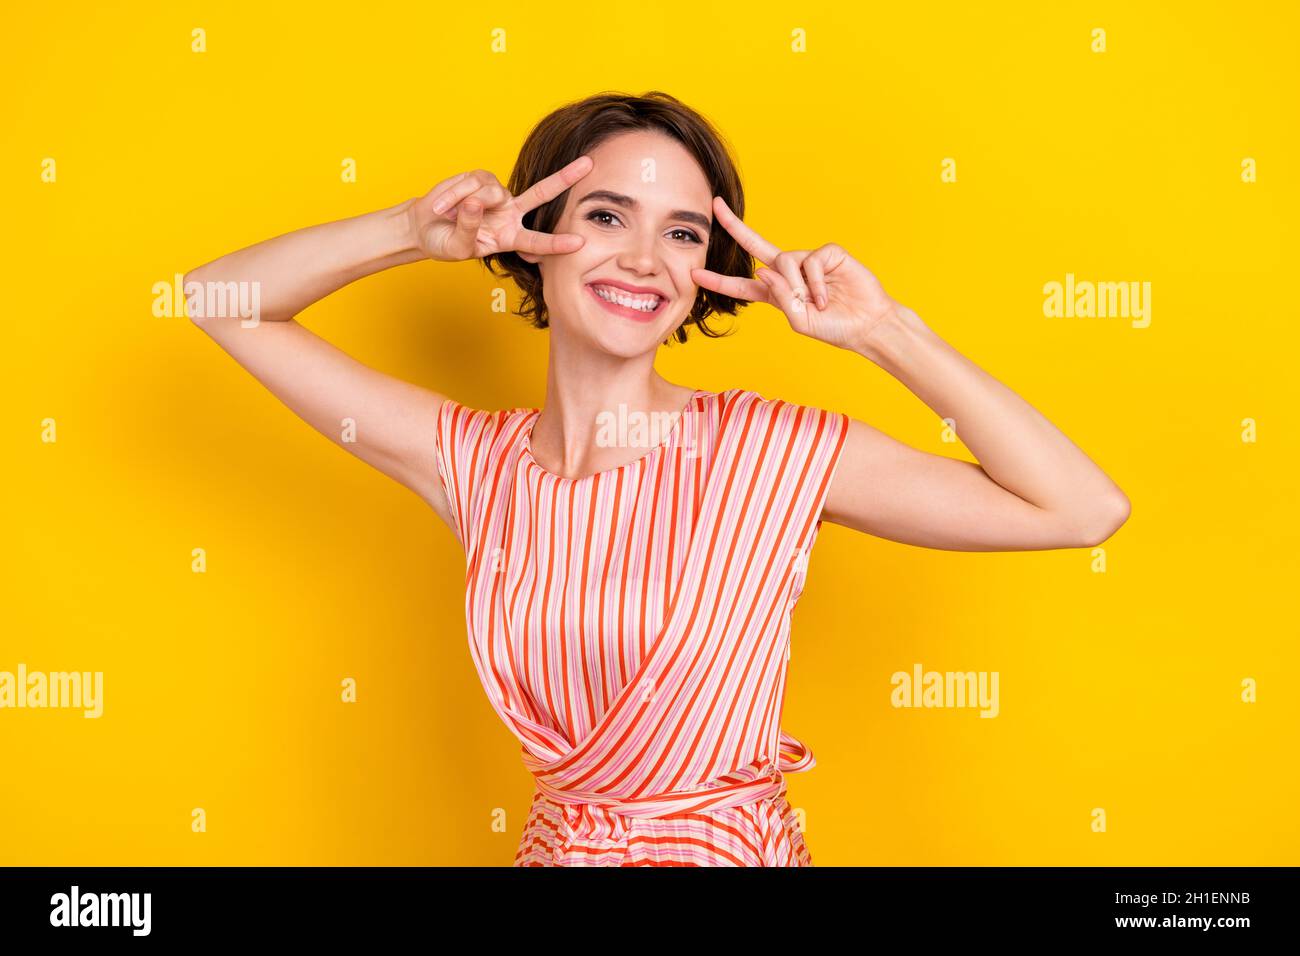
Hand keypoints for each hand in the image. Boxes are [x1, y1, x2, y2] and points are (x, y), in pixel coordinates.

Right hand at [408, 156, 593, 261]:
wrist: (424, 227)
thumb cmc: (445, 243)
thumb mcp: (457, 247)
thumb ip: (469, 229)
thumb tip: (476, 203)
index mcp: (511, 238)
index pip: (538, 242)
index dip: (557, 244)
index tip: (580, 243)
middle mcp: (511, 214)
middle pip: (542, 193)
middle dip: (565, 178)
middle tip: (589, 165)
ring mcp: (497, 195)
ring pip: (490, 193)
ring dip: (464, 205)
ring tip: (445, 214)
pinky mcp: (480, 179)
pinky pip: (471, 183)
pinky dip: (453, 194)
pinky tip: (443, 204)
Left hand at [690, 196, 903, 352]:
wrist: (867, 324)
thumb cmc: (834, 327)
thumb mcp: (799, 321)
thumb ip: (779, 298)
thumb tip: (764, 269)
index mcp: (776, 293)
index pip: (742, 284)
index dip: (718, 280)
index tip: (693, 273)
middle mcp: (789, 273)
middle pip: (756, 246)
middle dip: (734, 227)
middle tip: (715, 207)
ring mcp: (808, 261)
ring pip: (784, 259)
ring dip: (797, 284)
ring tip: (816, 302)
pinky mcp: (827, 253)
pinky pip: (810, 260)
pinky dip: (816, 281)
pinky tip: (826, 295)